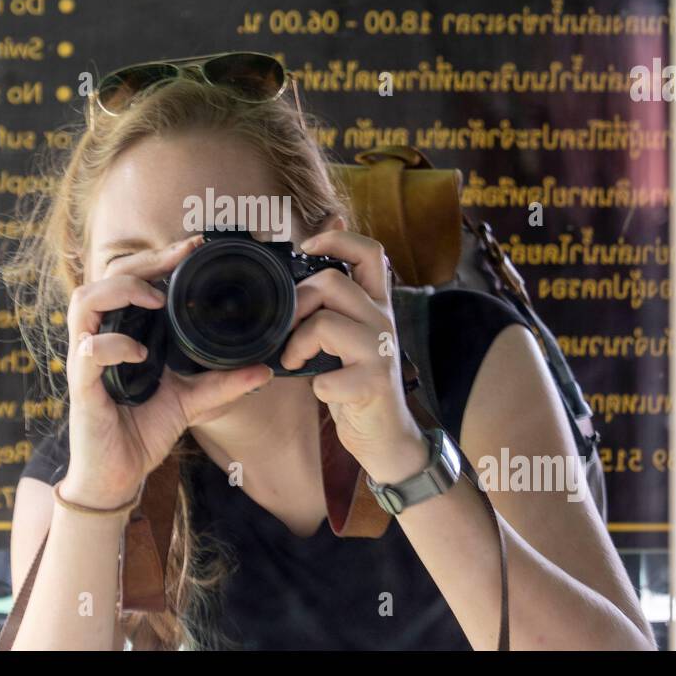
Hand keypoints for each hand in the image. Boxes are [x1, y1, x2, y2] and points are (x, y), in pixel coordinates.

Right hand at [60, 235, 273, 508]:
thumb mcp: (191, 402)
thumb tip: (265, 369)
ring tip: (155, 299)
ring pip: (83, 301)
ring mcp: (86, 359)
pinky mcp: (81, 386)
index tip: (195, 246)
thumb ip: (223, 382)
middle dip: (145, 262)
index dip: (160, 257)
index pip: (132, 279)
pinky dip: (113, 344)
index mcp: (124, 332)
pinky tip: (140, 352)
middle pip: (106, 277)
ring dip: (120, 292)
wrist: (118, 476)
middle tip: (180, 256)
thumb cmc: (143, 431)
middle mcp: (101, 337)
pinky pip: (87, 350)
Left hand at [280, 230, 427, 479]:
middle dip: (297, 303)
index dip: (338, 239)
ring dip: (297, 345)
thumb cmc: (356, 381)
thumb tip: (296, 272)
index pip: (370, 251)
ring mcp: (381, 352)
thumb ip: (331, 306)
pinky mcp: (373, 385)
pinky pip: (327, 378)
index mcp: (376, 304)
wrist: (387, 436)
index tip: (307, 248)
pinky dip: (316, 388)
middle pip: (332, 282)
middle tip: (288, 330)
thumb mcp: (348, 336)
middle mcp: (383, 320)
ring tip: (295, 362)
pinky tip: (323, 393)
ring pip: (324, 324)